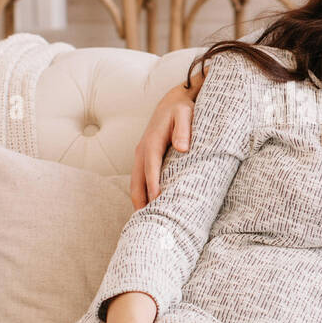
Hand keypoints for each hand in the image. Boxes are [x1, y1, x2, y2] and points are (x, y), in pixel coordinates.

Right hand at [129, 67, 205, 209]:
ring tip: (143, 221)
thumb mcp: (186, 114)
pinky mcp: (144, 157)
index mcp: (153, 141)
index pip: (151, 168)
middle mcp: (143, 149)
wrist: (173, 101)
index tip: (156, 202)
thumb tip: (181, 147)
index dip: (153, 185)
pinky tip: (147, 206)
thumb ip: (184, 130)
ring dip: (138, 200)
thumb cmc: (182, 108)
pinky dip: (141, 193)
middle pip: (137, 180)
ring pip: (136, 182)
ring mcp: (141, 154)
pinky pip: (139, 178)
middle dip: (140, 200)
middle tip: (145, 221)